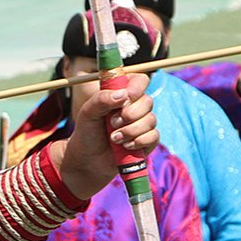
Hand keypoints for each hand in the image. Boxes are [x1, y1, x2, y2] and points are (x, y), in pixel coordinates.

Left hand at [48, 74, 157, 198]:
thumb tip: (123, 95)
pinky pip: (153, 136)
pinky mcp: (147, 141)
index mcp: (122, 94)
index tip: (125, 98)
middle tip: (112, 123)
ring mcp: (143, 124)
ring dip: (131, 131)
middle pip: (147, 101)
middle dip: (129, 115)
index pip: (140, 81)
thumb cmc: (87, 132)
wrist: (87, 160)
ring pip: (151, 120)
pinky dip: (139, 142)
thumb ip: (101, 99)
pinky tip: (125, 147)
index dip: (136, 88)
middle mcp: (135, 107)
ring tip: (114, 138)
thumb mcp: (88, 112)